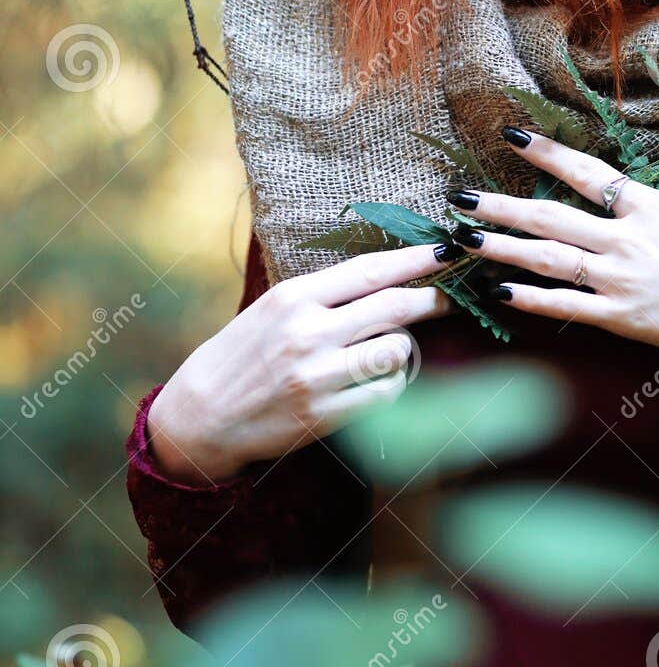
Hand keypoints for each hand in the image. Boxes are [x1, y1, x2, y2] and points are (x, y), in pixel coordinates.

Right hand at [145, 243, 456, 486]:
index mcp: (294, 298)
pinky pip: (386, 392)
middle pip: (394, 306)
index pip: (369, 270)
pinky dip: (392, 385)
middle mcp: (308, 332)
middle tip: (449, 299)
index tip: (444, 251)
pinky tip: (376, 382)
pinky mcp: (326, 415)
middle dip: (431, 300)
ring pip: (396, 350)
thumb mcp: (272, 309)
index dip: (414, 259)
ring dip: (402, 349)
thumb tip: (385, 276)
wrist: (201, 415)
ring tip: (386, 352)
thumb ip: (323, 294)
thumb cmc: (242, 357)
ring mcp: (318, 375)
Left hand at [450, 127, 658, 416]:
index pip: (586, 171)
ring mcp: (620, 279)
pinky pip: (565, 305)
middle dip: (501, 204)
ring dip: (502, 246)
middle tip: (460, 195)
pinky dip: (529, 298)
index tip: (510, 136)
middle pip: (550, 215)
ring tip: (465, 238)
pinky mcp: (621, 317)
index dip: (546, 152)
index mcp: (651, 206)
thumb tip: (651, 207)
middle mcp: (628, 239)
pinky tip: (499, 291)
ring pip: (547, 258)